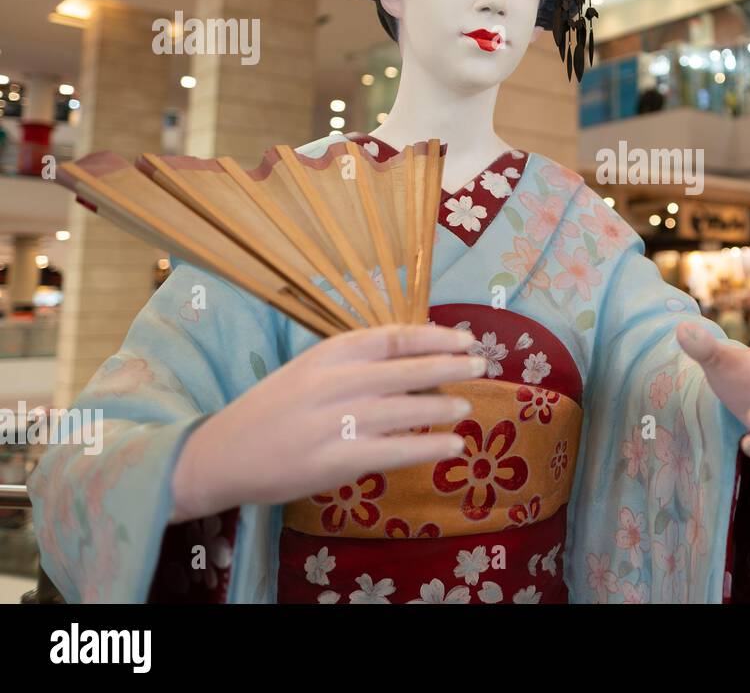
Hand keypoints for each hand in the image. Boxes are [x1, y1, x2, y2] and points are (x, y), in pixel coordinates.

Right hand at [171, 324, 484, 522]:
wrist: (219, 455)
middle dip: (450, 366)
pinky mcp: (335, 462)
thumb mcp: (308, 372)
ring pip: (406, 410)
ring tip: (468, 407)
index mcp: (327, 355)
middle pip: (406, 370)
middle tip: (481, 365)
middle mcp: (334, 384)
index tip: (464, 337)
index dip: (434, 336)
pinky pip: (395, 451)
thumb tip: (415, 357)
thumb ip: (353, 364)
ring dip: (443, 406)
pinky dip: (429, 448)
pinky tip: (453, 446)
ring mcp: (335, 423)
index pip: (392, 337)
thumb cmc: (271, 410)